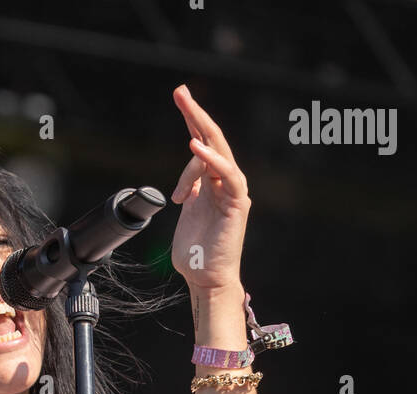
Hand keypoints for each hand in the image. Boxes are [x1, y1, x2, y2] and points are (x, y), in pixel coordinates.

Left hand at [169, 85, 250, 292]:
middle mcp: (224, 182)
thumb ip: (189, 193)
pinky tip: (194, 146)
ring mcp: (232, 190)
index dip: (192, 120)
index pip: (202, 144)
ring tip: (185, 109)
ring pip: (218, 150)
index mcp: (211, 183)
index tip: (180, 97)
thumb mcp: (188, 215)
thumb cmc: (195, 254)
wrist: (205, 278)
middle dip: (195, 113)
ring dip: (200, 128)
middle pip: (212, 139)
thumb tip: (185, 185)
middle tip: (180, 91)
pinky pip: (226, 173)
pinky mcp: (236, 202)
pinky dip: (211, 158)